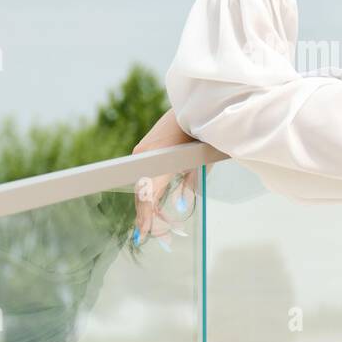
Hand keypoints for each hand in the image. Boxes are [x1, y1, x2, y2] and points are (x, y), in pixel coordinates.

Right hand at [130, 108, 208, 249]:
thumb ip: (188, 183)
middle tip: (151, 235)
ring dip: (147, 205)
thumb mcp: (199, 162)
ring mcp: (141, 152)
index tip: (145, 232)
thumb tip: (179, 204)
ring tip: (155, 225)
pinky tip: (154, 206)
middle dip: (145, 215)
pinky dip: (148, 192)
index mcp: (157, 159)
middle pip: (141, 192)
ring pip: (140, 184)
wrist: (193, 106)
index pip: (147, 194)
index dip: (146, 215)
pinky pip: (143, 175)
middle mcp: (142, 155)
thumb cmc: (201, 133)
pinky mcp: (143, 150)